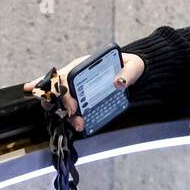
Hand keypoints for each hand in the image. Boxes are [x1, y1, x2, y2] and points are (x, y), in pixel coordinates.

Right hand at [23, 52, 144, 131]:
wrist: (131, 74)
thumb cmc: (127, 65)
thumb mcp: (132, 65)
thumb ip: (127, 73)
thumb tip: (119, 83)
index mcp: (82, 66)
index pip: (63, 76)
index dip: (62, 90)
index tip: (73, 103)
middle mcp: (74, 77)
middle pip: (56, 91)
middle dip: (62, 104)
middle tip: (74, 113)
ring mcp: (76, 90)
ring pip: (61, 103)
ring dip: (67, 115)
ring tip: (79, 124)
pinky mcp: (81, 100)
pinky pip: (70, 110)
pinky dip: (71, 118)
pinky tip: (79, 124)